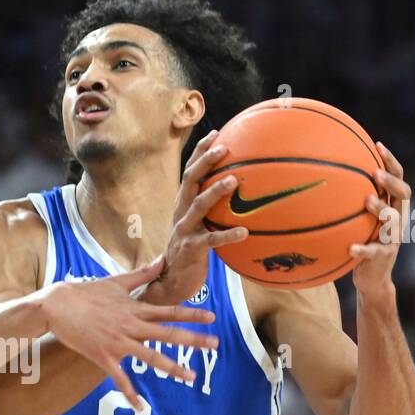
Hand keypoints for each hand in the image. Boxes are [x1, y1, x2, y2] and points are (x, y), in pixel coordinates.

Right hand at [40, 257, 218, 408]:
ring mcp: (118, 343)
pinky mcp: (103, 357)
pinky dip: (130, 394)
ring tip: (191, 378)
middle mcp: (131, 327)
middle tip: (215, 345)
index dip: (192, 314)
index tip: (212, 317)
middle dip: (193, 340)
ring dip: (173, 368)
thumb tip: (161, 259)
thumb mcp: (115, 281)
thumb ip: (141, 274)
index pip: (169, 311)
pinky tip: (141, 408)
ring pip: (151, 357)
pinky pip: (120, 379)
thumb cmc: (84, 293)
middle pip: (168, 334)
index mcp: (135, 309)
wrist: (56, 306)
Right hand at [145, 130, 249, 305]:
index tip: (216, 133)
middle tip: (225, 148)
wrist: (170, 281)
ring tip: (233, 181)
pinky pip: (211, 240)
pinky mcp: (191, 250)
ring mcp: (184, 230)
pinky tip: (244, 231)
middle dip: (205, 161)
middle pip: (190, 180)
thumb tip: (239, 194)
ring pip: (198, 206)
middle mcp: (180, 213)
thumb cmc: (190, 251)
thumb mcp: (198, 226)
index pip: (190, 172)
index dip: (200, 152)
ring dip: (215, 192)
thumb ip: (211, 211)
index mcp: (182, 204)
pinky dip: (227, 235)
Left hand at [351, 141, 410, 299]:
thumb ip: (351, 202)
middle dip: (391, 182)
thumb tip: (324, 176)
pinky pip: (373, 251)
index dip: (392, 162)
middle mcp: (397, 220)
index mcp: (393, 208)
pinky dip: (362, 249)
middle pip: (402, 194)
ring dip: (381, 209)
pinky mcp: (382, 258)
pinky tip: (350, 248)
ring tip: (368, 200)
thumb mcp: (359, 221)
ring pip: (392, 220)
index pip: (399, 179)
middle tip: (376, 173)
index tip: (378, 145)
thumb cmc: (361, 243)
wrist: (372, 279)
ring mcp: (392, 239)